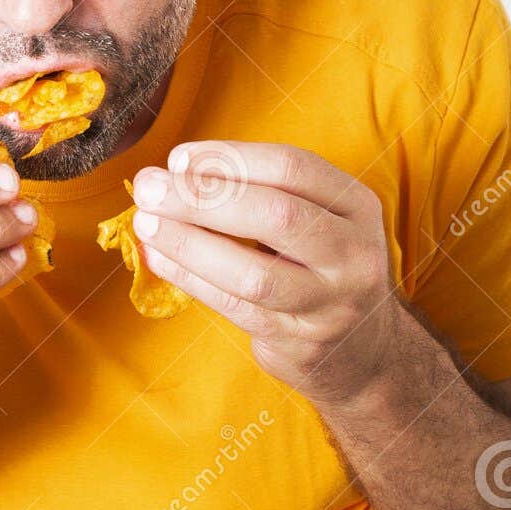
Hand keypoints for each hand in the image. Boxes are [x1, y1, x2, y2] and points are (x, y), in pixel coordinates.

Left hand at [130, 141, 399, 412]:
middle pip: (274, 215)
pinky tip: (159, 258)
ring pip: (252, 272)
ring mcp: (329, 303)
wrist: (364, 351)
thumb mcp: (320, 219)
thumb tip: (180, 172)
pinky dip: (191, 279)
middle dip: (202, 197)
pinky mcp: (299, 343)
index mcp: (357, 206)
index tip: (178, 158)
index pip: (292, 168)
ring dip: (190, 243)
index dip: (230, 158)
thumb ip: (264, 192)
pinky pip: (235, 306)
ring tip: (146, 223)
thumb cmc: (322, 268)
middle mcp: (353, 253)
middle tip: (149, 187)